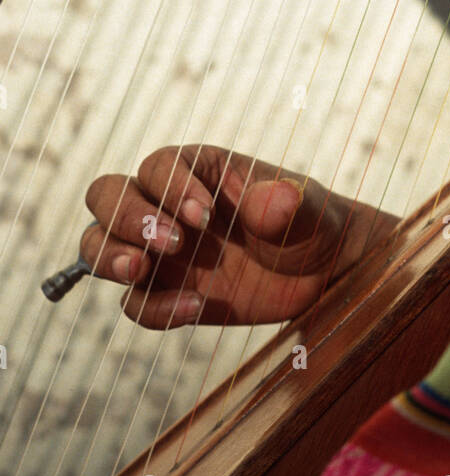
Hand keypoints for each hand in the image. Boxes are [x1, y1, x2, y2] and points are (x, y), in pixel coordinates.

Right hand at [80, 144, 391, 328]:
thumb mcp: (306, 209)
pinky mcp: (167, 292)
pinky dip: (154, 309)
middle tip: (172, 244)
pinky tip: (195, 308)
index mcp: (197, 170)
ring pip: (99, 244)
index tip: (205, 216)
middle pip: (107, 195)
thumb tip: (273, 199)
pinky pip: (135, 302)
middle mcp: (167, 205)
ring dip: (109, 256)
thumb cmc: (310, 223)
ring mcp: (160, 251)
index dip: (170, 188)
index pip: (157, 166)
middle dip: (126, 218)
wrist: (323, 272)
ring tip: (140, 270)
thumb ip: (288, 202)